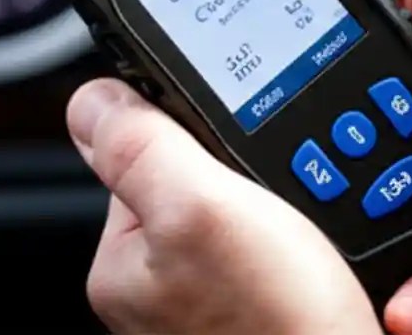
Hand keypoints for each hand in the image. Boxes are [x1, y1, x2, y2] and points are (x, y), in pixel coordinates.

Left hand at [67, 79, 381, 333]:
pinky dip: (302, 249)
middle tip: (286, 205)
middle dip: (246, 180)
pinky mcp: (256, 314)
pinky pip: (276, 255)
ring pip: (244, 218)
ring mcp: (209, 307)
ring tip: (309, 241)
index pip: (140, 157)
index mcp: (121, 263)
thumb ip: (140, 147)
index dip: (193, 138)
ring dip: (283, 213)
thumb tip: (93, 98)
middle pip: (196, 185)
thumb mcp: (201, 208)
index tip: (238, 152)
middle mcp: (156, 291)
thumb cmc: (282, 327)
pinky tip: (317, 265)